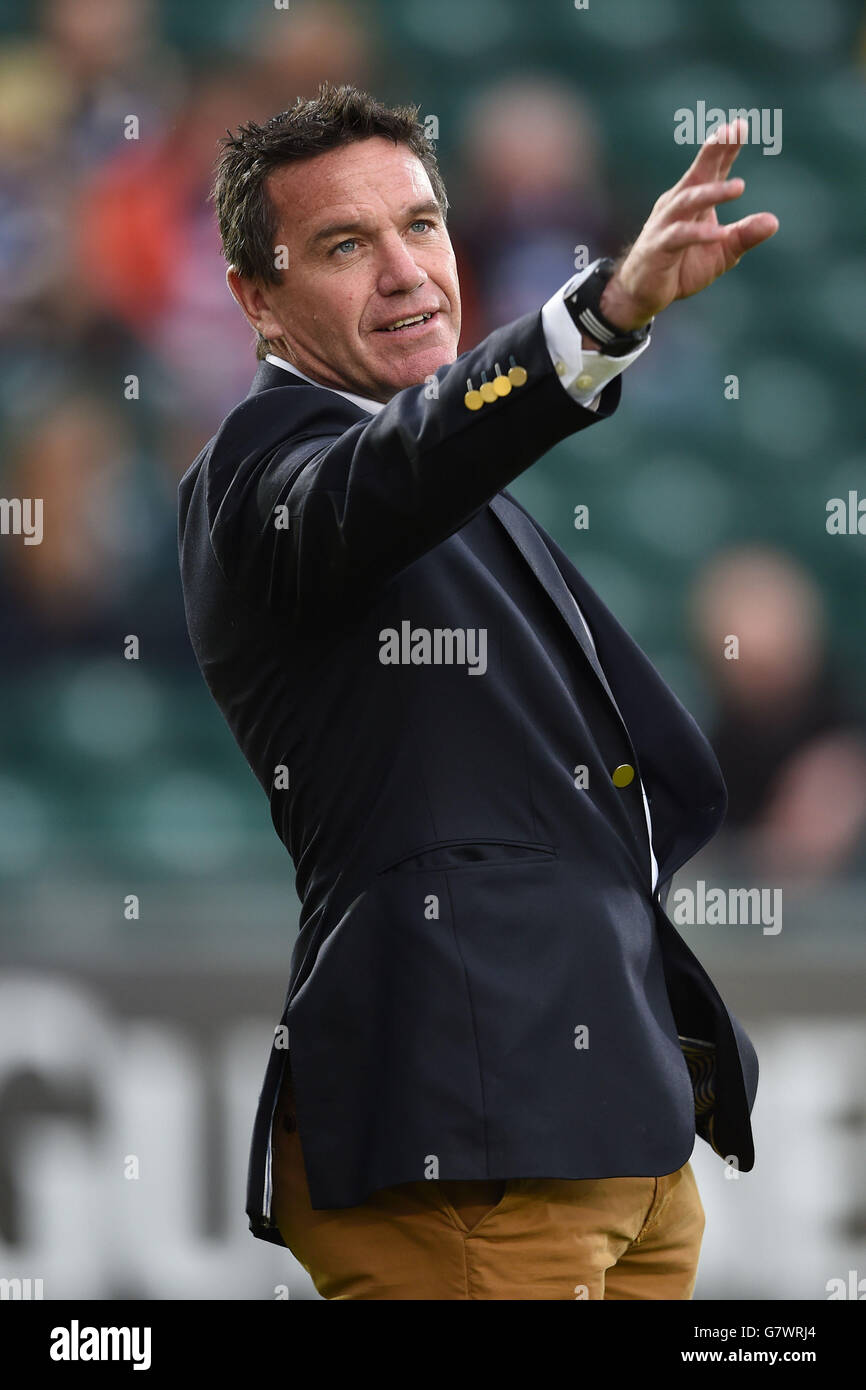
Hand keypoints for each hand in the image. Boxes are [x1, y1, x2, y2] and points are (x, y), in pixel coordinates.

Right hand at [598, 119, 778, 331]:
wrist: (642, 294)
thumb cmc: (681, 268)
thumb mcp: (721, 252)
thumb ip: (744, 235)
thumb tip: (773, 221)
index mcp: (693, 200)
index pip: (712, 169)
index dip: (725, 147)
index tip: (741, 124)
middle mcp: (677, 205)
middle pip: (697, 173)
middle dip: (714, 151)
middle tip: (732, 130)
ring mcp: (665, 224)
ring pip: (689, 201)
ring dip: (713, 193)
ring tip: (740, 187)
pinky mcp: (657, 247)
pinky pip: (679, 236)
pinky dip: (700, 234)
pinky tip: (720, 234)